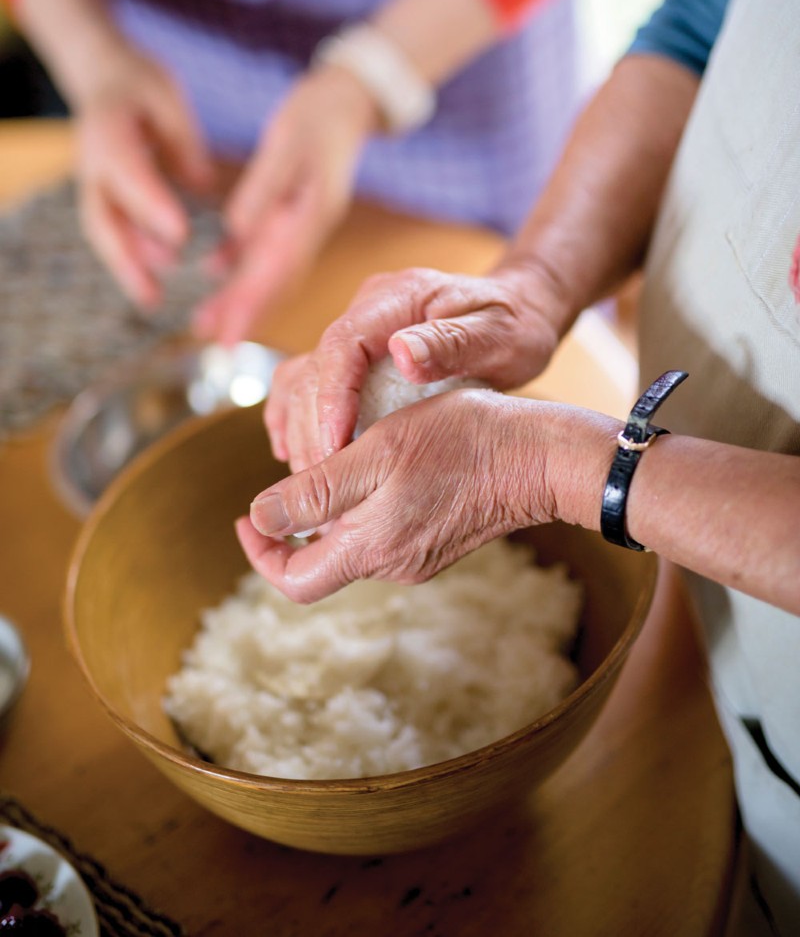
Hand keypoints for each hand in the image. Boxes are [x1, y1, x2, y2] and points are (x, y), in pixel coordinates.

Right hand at [76, 43, 213, 307]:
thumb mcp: (167, 97)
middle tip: (155, 292)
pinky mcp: (100, 196)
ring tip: (152, 297)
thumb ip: (183, 142)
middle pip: (101, 216)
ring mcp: (90, 182)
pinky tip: (152, 283)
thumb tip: (203, 187)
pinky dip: (129, 257)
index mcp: (106, 129)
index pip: (128, 171)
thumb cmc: (141, 84)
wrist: (102, 77)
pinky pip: (110, 231)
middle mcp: (90, 162)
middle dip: (125, 257)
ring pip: (102, 231)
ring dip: (125, 266)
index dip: (150, 204)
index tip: (181, 234)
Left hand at [192, 64, 380, 345]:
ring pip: (268, 268)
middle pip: (274, 279)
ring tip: (206, 322)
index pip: (279, 269)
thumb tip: (236, 229)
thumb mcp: (290, 141)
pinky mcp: (292, 210)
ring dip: (240, 296)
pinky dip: (241, 261)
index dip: (253, 304)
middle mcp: (309, 226)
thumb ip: (264, 187)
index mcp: (313, 214)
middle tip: (214, 344)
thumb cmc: (321, 110)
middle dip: (244, 312)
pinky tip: (215, 270)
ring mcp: (301, 221)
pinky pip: (265, 244)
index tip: (230, 334)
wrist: (350, 95)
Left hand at [239, 390, 561, 602]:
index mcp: (371, 549)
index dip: (261, 554)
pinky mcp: (441, 540)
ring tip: (324, 464)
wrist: (540, 457)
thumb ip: (316, 492)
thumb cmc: (461, 443)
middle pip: (322, 562)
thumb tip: (260, 518)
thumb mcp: (376, 453)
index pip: (295, 580)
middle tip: (279, 486)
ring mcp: (421, 556)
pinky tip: (373, 466)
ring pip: (353, 544)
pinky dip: (364, 507)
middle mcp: (393, 564)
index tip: (246, 517)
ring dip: (329, 514)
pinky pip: (384, 533)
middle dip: (292, 528)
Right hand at [264, 265, 561, 468]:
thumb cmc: (516, 324)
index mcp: (398, 297)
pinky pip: (311, 383)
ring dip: (298, 427)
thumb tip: (401, 353)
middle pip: (314, 366)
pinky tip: (293, 454)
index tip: (336, 445)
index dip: (332, 395)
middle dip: (312, 426)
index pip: (342, 342)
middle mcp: (368, 309)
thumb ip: (453, 341)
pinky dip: (297, 418)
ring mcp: (360, 331)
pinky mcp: (357, 355)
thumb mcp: (499, 334)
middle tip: (322, 481)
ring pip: (303, 377)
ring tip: (309, 479)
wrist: (521, 311)